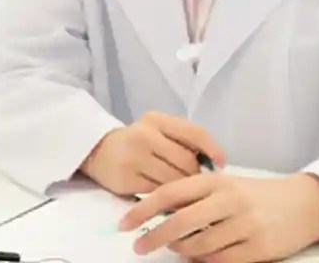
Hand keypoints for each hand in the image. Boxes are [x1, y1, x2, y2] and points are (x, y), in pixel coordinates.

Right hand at [79, 112, 225, 195]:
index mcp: (156, 120)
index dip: (212, 149)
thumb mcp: (158, 130)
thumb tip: (214, 165)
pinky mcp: (126, 179)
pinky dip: (167, 198)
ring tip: (183, 192)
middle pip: (186, 162)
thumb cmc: (137, 142)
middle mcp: (144, 135)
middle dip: (195, 175)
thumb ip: (183, 140)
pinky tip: (167, 198)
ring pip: (174, 180)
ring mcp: (134, 158)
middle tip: (194, 182)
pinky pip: (158, 193)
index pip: (194, 132)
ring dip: (183, 189)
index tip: (221, 163)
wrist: (97, 151)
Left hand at [119, 173, 318, 261]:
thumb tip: (157, 216)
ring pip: (197, 246)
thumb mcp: (226, 185)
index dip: (142, 209)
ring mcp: (244, 226)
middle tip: (139, 247)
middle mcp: (228, 201)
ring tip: (176, 248)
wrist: (305, 204)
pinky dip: (203, 261)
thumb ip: (195, 197)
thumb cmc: (257, 195)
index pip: (169, 194)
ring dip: (180, 251)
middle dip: (153, 237)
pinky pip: (219, 261)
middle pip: (179, 223)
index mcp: (216, 181)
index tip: (124, 224)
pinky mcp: (258, 250)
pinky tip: (199, 257)